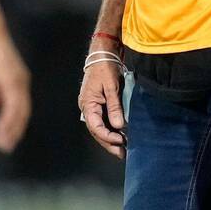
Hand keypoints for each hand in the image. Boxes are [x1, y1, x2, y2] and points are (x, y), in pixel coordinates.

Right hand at [0, 27, 30, 152]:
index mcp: (17, 82)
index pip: (19, 108)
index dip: (13, 124)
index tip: (6, 137)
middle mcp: (21, 83)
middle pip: (22, 113)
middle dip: (13, 132)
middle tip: (5, 147)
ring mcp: (18, 82)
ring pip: (19, 112)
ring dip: (10, 130)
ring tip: (2, 144)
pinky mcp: (11, 80)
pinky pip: (13, 104)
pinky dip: (9, 119)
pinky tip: (2, 130)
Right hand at [78, 38, 125, 159]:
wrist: (102, 54)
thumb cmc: (105, 68)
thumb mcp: (111, 87)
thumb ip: (114, 107)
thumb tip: (119, 126)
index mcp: (87, 103)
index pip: (95, 126)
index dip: (107, 136)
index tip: (120, 141)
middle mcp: (87, 108)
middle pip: (96, 131)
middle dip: (108, 143)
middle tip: (122, 154)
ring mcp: (92, 107)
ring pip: (99, 128)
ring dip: (110, 139)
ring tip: (122, 149)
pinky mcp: (98, 105)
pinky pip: (103, 121)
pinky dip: (111, 130)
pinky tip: (120, 136)